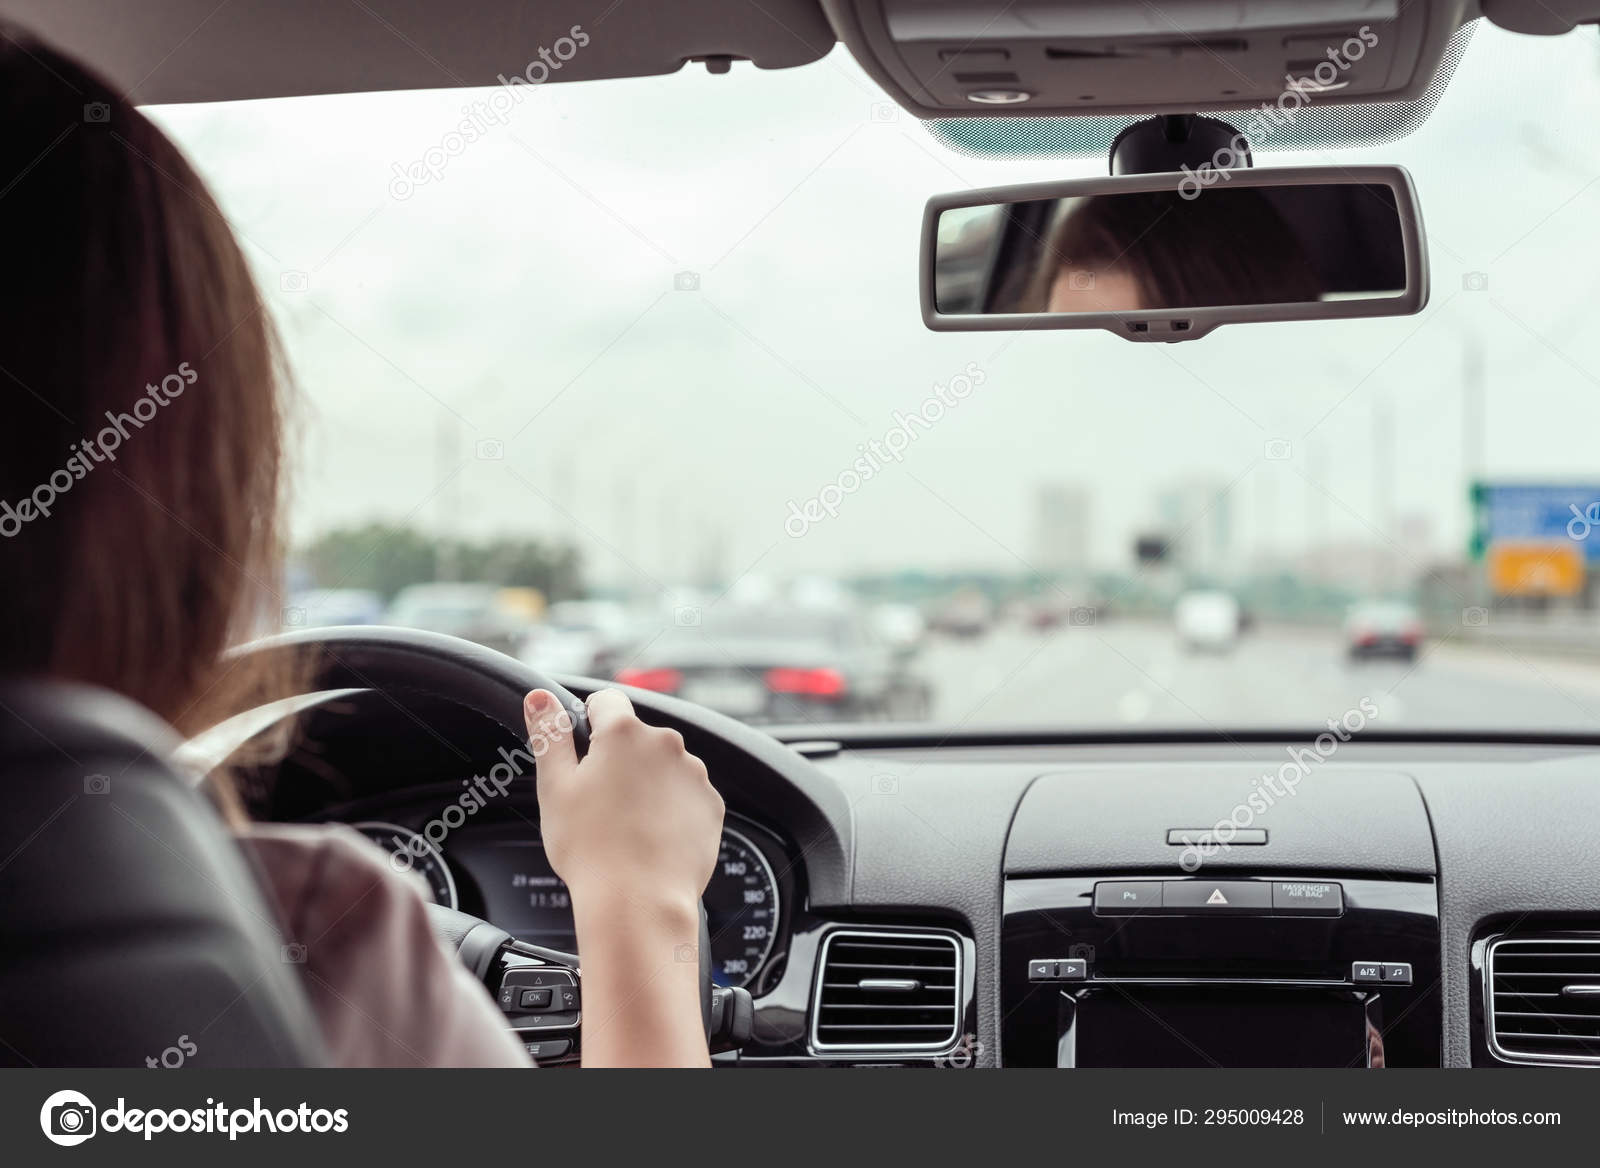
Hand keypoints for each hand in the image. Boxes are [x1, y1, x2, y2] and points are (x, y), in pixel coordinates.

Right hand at [525, 687, 723, 1066]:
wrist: (638, 903)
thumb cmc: (591, 849)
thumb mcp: (554, 787)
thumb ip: (549, 734)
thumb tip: (540, 697)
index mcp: (624, 733)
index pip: (606, 702)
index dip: (589, 723)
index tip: (582, 750)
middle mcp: (666, 744)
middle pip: (637, 739)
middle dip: (619, 761)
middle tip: (597, 802)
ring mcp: (694, 775)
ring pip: (663, 768)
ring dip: (647, 785)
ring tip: (625, 826)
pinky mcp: (711, 806)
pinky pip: (686, 797)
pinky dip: (671, 810)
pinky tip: (651, 838)